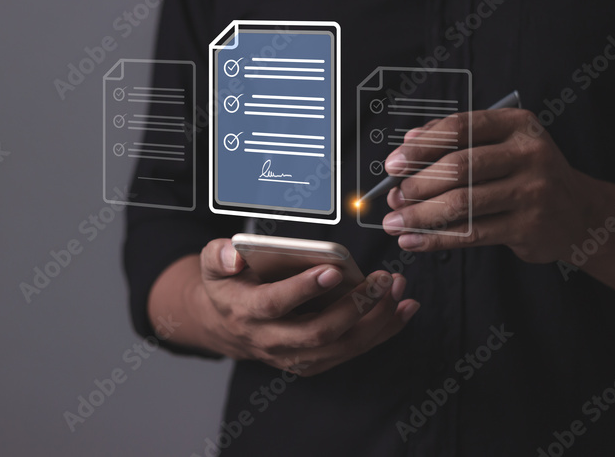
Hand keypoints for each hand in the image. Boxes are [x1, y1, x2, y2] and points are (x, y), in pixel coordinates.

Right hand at [193, 239, 419, 376]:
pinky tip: (403, 309)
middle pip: (318, 332)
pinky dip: (382, 331)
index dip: (302, 289)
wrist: (225, 324)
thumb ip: (219, 254)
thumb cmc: (227, 285)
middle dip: (355, 306)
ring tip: (398, 290)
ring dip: (376, 320)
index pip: (274, 305)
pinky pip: (352, 350)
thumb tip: (234, 253)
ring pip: (342, 346)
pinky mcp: (314, 361)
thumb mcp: (212, 263)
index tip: (332, 269)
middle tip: (382, 279)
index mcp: (245, 312)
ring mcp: (294, 356)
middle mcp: (270, 340)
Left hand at [382, 109, 601, 262]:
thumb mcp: (503, 144)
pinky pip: (470, 234)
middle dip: (416, 185)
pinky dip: (435, 238)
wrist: (580, 213)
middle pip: (458, 168)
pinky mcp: (528, 227)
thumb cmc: (527, 174)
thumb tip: (409, 140)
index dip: (420, 147)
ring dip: (419, 216)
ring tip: (395, 222)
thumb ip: (457, 138)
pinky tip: (413, 240)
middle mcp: (529, 154)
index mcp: (517, 125)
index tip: (393, 164)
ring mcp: (531, 192)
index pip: (459, 128)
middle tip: (393, 198)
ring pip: (461, 203)